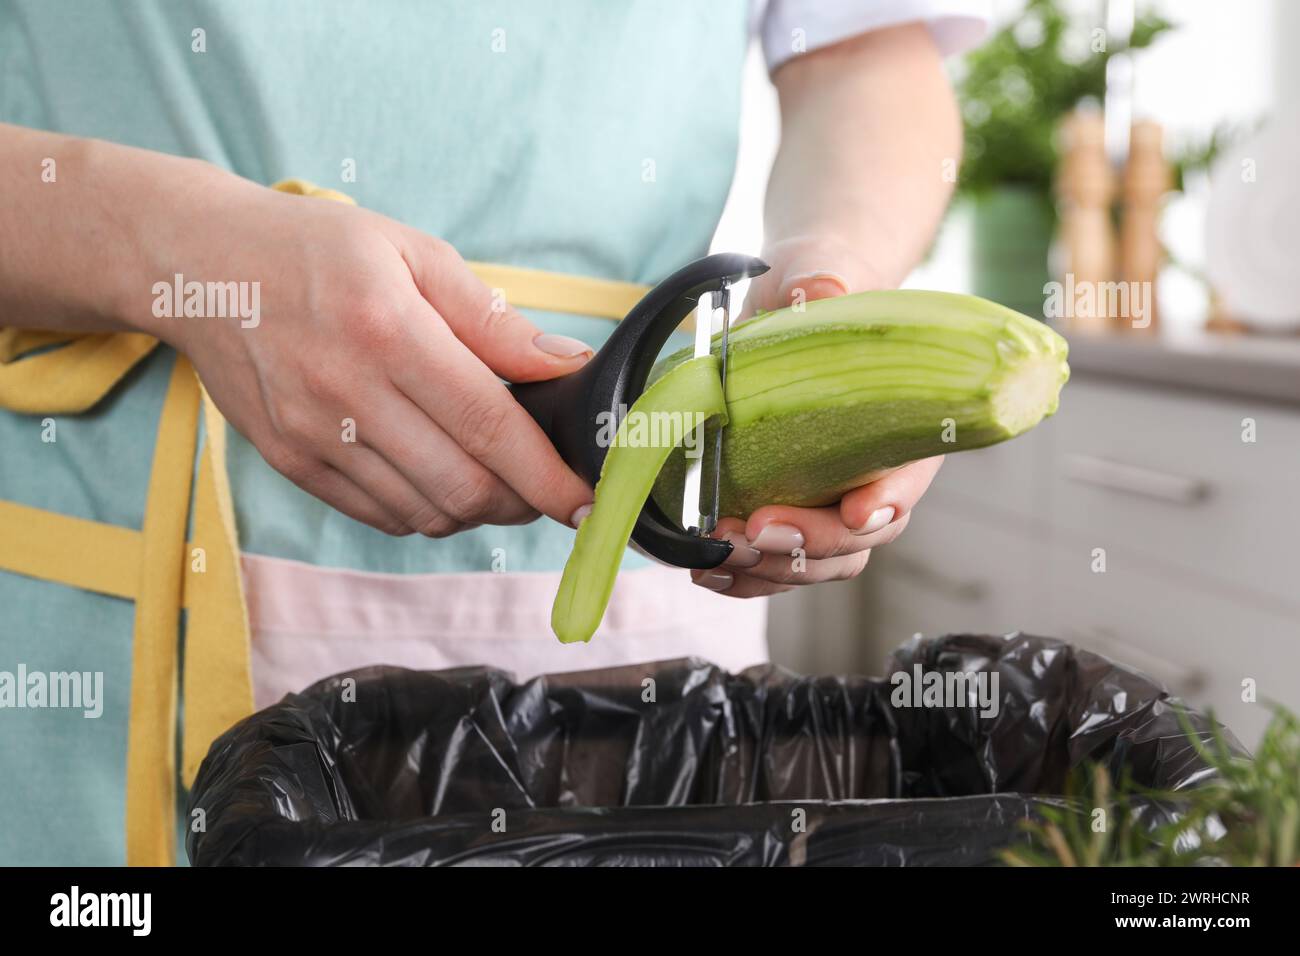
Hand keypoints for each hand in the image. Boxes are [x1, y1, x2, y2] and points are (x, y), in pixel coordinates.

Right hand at [131, 163, 594, 535]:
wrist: (200, 267)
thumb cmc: (318, 251)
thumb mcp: (414, 253)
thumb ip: (492, 319)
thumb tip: (565, 364)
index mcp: (389, 330)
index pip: (489, 425)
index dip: (547, 476)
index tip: (588, 503)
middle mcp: (347, 392)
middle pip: (462, 486)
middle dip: (521, 501)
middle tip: (542, 485)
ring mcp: (313, 435)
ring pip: (423, 513)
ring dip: (475, 510)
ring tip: (494, 479)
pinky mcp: (290, 462)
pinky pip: (378, 515)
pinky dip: (425, 511)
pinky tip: (438, 477)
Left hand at [692, 235, 942, 596]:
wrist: (785, 309)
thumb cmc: (816, 293)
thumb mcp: (819, 272)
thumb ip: (823, 279)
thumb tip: (823, 285)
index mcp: (901, 424)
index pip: (908, 476)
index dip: (886, 502)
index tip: (855, 512)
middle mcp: (874, 474)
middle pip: (860, 537)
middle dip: (809, 544)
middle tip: (754, 529)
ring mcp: (830, 503)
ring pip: (820, 564)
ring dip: (769, 570)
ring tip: (717, 555)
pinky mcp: (789, 515)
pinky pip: (776, 565)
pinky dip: (743, 577)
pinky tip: (706, 569)